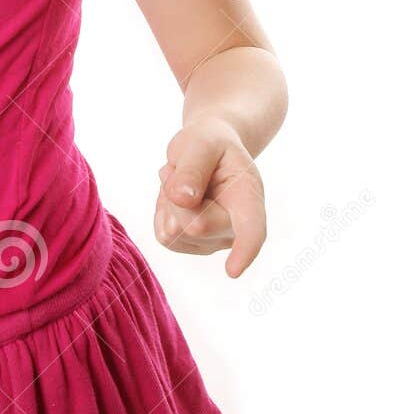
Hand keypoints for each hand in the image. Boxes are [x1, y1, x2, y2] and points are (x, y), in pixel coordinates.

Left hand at [154, 115, 266, 277]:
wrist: (208, 150)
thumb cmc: (210, 143)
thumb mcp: (201, 142)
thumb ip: (193, 168)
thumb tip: (183, 200)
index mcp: (248, 197)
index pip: (251, 229)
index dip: (244, 250)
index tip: (233, 271)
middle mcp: (236, 226)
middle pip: (195, 225)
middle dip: (176, 194)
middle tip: (181, 170)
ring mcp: (215, 240)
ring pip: (175, 232)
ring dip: (167, 201)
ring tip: (183, 180)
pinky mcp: (191, 244)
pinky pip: (163, 235)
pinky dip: (161, 210)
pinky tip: (176, 195)